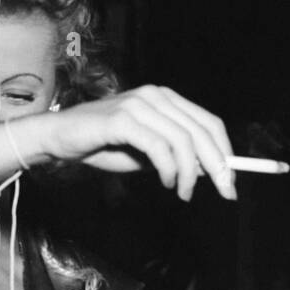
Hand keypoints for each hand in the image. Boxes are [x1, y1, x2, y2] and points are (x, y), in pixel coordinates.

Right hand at [37, 85, 236, 199]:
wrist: (58, 138)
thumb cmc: (100, 145)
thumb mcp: (145, 154)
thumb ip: (173, 157)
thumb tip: (205, 171)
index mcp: (164, 99)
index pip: (207, 122)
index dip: (224, 152)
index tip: (230, 180)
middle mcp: (155, 96)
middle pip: (200, 131)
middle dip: (217, 165)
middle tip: (224, 191)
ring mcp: (138, 105)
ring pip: (182, 140)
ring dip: (188, 173)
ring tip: (183, 193)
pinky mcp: (122, 119)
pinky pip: (158, 147)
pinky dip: (168, 169)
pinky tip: (166, 183)